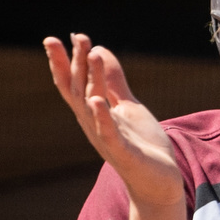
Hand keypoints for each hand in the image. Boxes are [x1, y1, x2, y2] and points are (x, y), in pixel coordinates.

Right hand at [42, 35, 186, 215]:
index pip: (74, 83)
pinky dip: (102, 117)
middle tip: (76, 36)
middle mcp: (93, 124)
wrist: (159, 182)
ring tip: (92, 54)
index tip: (60, 37)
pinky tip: (96, 101)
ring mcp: (106, 138)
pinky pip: (108, 134)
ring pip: (92, 106)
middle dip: (76, 63)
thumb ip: (113, 81)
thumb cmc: (142, 146)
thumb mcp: (128, 106)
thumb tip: (99, 50)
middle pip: (78, 90)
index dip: (65, 61)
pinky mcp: (122, 153)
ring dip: (91, 80)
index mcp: (93, 113)